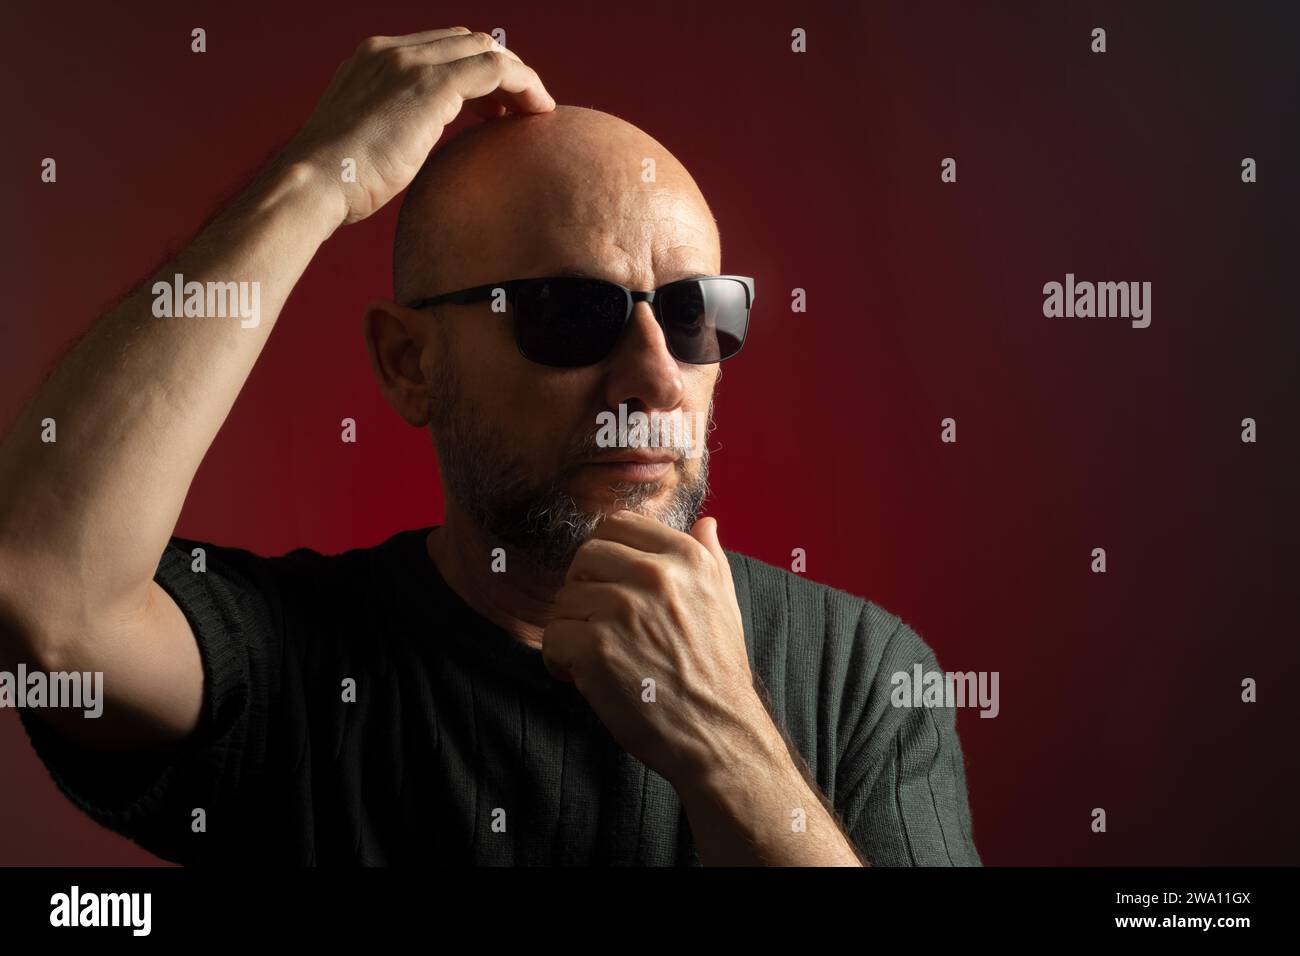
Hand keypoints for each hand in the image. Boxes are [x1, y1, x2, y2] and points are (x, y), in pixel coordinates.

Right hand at [282, 27, 554, 226]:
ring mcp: (411, 63)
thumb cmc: (336, 180)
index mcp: (373, 59)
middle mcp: (393, 51)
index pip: (440, 48)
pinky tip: (539, 111)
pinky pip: (496, 70)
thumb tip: (415, 149)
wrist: (314, 183)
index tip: (492, 109)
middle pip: (467, 43)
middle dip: (500, 73)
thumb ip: (393, 129)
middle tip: (519, 111)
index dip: (474, 73)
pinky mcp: (432, 86)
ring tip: (537, 111)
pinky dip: (525, 86)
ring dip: (519, 79)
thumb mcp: (363, 141)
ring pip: (487, 52)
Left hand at [542, 510, 768, 785]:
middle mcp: (656, 575)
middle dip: (584, 590)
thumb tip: (704, 523)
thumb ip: (710, 556)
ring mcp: (623, 610)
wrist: (718, 732)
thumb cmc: (717, 670)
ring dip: (572, 630)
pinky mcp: (597, 648)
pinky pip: (552, 637)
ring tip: (596, 657)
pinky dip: (559, 661)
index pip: (618, 525)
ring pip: (565, 599)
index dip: (605, 556)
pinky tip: (583, 678)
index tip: (608, 587)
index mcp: (686, 558)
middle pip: (585, 557)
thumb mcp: (724, 602)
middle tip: (597, 624)